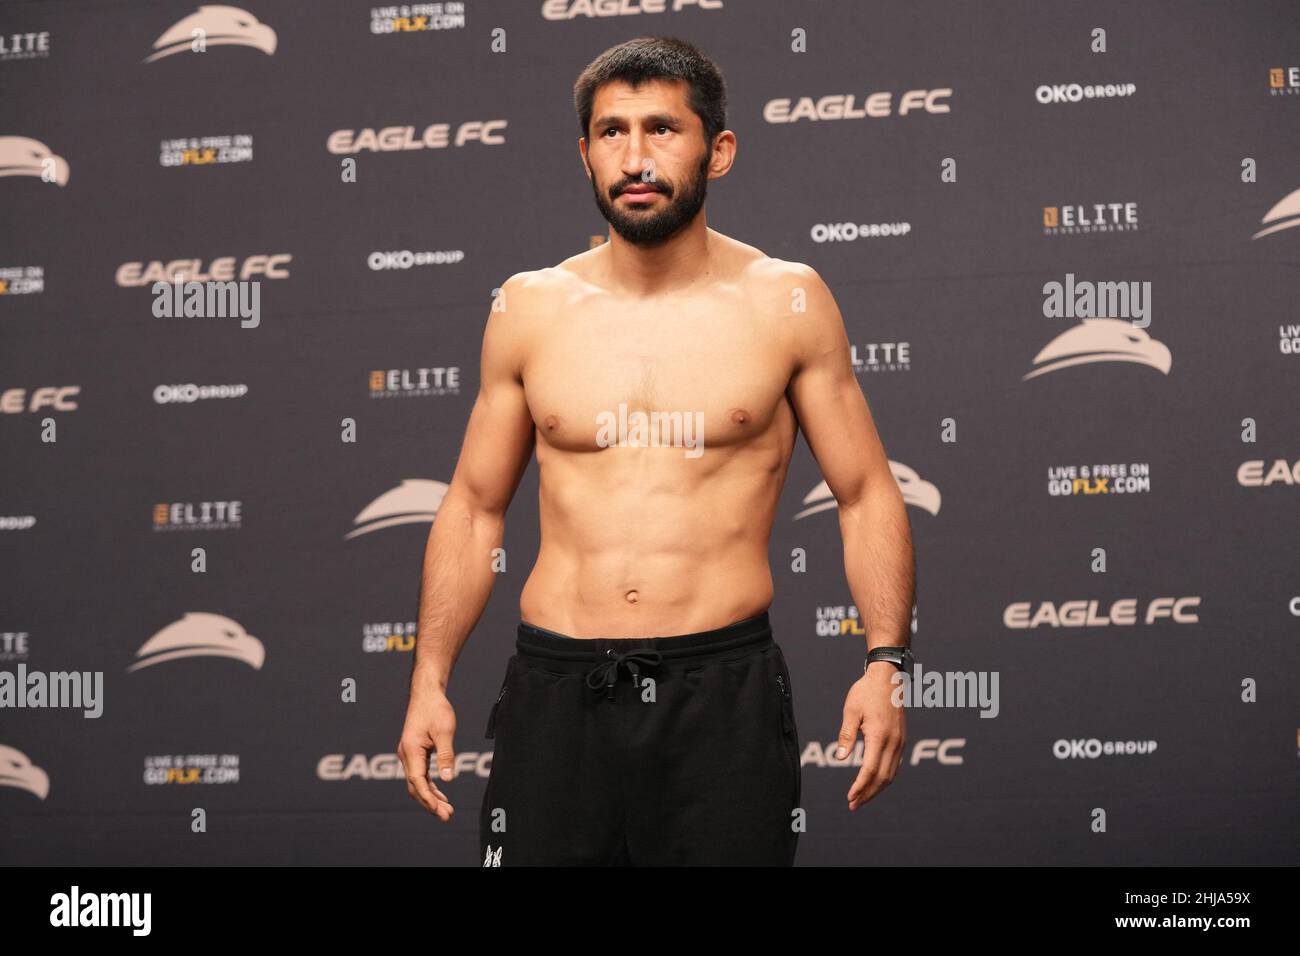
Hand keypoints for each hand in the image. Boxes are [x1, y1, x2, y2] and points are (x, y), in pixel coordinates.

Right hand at [397, 684, 457, 819]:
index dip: (428, 798)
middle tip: (447, 816)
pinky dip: (430, 786)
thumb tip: (448, 780)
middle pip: (415, 786)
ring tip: (446, 810)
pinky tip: (441, 795)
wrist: (426, 694)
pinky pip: (420, 774)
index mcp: (411, 750)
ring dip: (431, 797)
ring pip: (417, 782)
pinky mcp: (414, 752)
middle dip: (430, 803)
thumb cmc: (436, 709)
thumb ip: (446, 756)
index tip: (440, 811)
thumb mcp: (445, 731)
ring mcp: (408, 754)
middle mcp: (406, 754)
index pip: (417, 781)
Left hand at [838, 663, 906, 810]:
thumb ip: (846, 735)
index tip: (850, 797)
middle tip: (853, 805)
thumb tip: (840, 758)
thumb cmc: (865, 692)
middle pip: (883, 778)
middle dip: (868, 794)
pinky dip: (885, 778)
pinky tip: (874, 783)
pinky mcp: (901, 740)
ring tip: (861, 798)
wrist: (888, 678)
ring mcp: (900, 742)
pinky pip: (895, 765)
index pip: (870, 769)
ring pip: (891, 774)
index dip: (860, 786)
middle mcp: (893, 742)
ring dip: (877, 789)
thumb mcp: (851, 711)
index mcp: (879, 735)